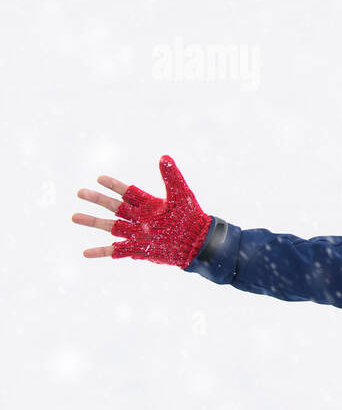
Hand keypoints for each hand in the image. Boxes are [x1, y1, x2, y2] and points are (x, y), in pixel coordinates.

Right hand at [72, 155, 212, 266]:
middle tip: (79, 192)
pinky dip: (101, 252)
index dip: (113, 186)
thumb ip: (171, 176)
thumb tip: (164, 156)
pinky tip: (85, 253)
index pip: (127, 192)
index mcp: (149, 204)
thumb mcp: (181, 194)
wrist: (198, 241)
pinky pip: (115, 250)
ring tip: (74, 217)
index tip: (99, 178)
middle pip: (114, 207)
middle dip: (97, 200)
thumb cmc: (192, 216)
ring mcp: (137, 233)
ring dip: (92, 222)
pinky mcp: (138, 248)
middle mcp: (140, 218)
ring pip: (110, 226)